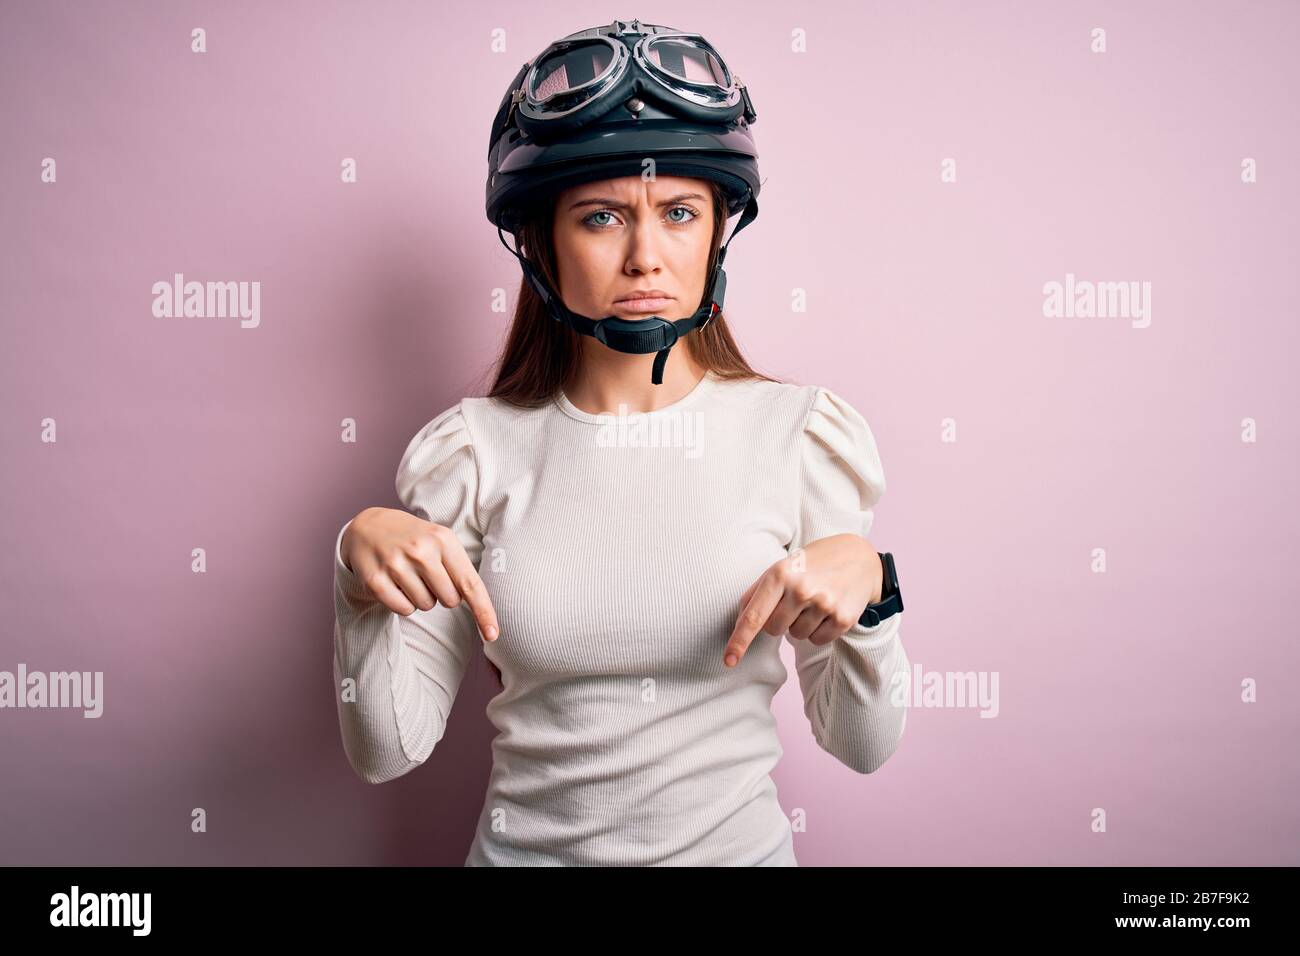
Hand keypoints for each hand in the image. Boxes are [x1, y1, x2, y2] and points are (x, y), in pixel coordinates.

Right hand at [341, 506, 499, 642]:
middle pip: (449, 601)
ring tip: (408, 575)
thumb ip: (460, 570)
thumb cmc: (414, 539)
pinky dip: (403, 604)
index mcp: (443, 539)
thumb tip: (481, 607)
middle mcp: (421, 550)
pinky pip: (403, 610)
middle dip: (442, 595)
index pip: (470, 584)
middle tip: (426, 575)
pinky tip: (394, 584)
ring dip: (421, 598)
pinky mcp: (375, 579)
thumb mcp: (440, 541)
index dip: (484, 611)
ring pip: (426, 606)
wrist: (368, 526)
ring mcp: (396, 564)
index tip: (493, 635)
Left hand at [724, 534, 881, 667]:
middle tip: (796, 599)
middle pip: (773, 630)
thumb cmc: (810, 565)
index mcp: (780, 574)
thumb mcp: (781, 567)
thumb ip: (756, 593)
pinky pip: (817, 641)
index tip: (728, 661)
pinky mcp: (843, 619)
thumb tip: (739, 623)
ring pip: (796, 636)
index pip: (753, 616)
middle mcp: (802, 589)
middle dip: (780, 620)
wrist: (859, 558)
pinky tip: (828, 610)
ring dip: (801, 624)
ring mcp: (825, 604)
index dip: (739, 641)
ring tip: (814, 601)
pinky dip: (819, 630)